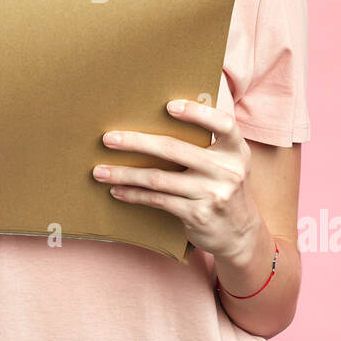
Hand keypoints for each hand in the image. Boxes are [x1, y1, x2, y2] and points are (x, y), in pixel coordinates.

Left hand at [92, 98, 263, 260]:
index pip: (223, 124)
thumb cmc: (224, 188)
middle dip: (136, 142)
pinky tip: (117, 190)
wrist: (240, 233)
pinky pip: (158, 200)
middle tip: (108, 139)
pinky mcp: (198, 214)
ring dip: (125, 173)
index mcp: (236, 151)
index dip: (197, 113)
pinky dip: (134, 194)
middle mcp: (227, 171)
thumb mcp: (228, 163)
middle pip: (174, 149)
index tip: (169, 106)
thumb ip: (208, 144)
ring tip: (100, 170)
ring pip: (158, 178)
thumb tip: (160, 118)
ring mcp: (212, 194)